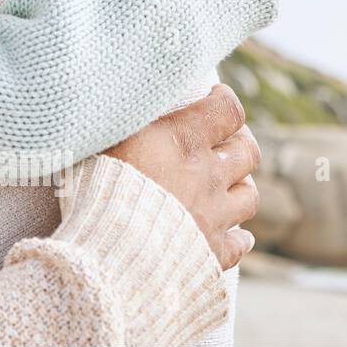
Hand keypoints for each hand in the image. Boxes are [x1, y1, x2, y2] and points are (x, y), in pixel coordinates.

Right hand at [104, 85, 259, 269]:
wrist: (108, 252)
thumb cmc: (96, 188)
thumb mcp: (102, 138)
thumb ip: (122, 119)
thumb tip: (117, 94)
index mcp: (183, 141)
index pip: (227, 110)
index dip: (224, 100)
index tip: (213, 96)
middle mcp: (207, 176)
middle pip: (248, 152)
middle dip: (238, 142)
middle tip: (223, 140)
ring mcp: (214, 216)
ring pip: (249, 195)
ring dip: (239, 186)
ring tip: (224, 183)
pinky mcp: (211, 252)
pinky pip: (239, 242)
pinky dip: (237, 235)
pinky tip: (229, 232)